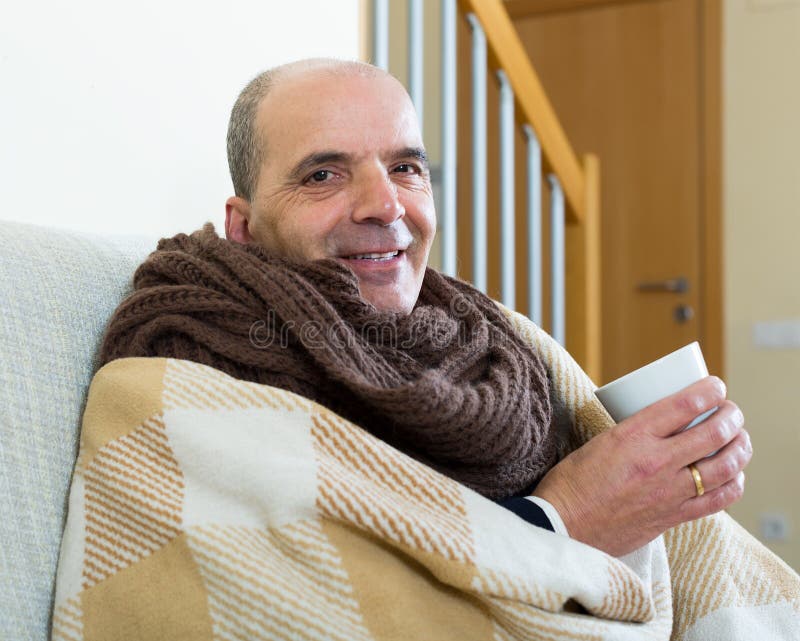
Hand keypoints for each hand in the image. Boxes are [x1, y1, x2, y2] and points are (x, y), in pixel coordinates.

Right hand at [532, 376, 751, 556]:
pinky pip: (718, 500)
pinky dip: (734, 484)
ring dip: (740, 448)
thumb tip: (660, 425)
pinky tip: (734, 475)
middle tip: (732, 411)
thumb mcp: (599, 442)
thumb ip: (633, 433)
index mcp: (633, 436)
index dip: (710, 391)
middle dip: (732, 417)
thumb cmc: (572, 482)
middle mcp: (656, 462)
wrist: (562, 525)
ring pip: (724, 467)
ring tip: (740, 439)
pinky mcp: (672, 517)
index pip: (685, 405)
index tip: (716, 386)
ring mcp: (668, 492)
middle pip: (713, 433)